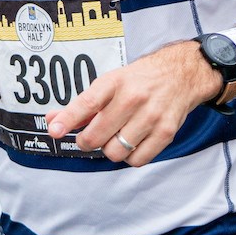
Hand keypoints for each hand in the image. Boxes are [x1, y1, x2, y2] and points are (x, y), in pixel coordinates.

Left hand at [42, 40, 220, 166]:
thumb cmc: (140, 80)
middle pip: (97, 136)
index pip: (87, 103)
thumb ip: (81, 106)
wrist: (182, 73)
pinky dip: (129, 157)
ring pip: (115, 152)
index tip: (54, 131)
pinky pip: (137, 160)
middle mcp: (133, 97)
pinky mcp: (166, 132)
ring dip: (110, 149)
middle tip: (91, 137)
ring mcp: (151, 116)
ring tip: (117, 137)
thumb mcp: (110, 83)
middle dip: (88, 141)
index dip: (68, 119)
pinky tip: (132, 143)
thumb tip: (53, 122)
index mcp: (115, 82)